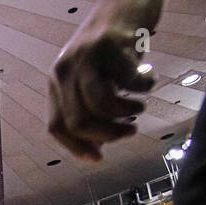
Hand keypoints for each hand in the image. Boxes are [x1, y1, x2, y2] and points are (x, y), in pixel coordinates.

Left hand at [48, 0, 161, 160]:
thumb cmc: (114, 45)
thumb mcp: (93, 76)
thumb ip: (90, 106)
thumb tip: (98, 147)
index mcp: (57, 81)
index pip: (56, 127)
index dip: (76, 148)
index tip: (99, 158)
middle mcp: (66, 69)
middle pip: (78, 122)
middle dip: (108, 136)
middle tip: (130, 131)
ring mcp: (87, 56)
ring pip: (101, 106)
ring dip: (126, 114)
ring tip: (139, 107)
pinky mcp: (112, 44)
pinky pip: (129, 82)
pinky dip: (144, 88)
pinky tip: (148, 80)